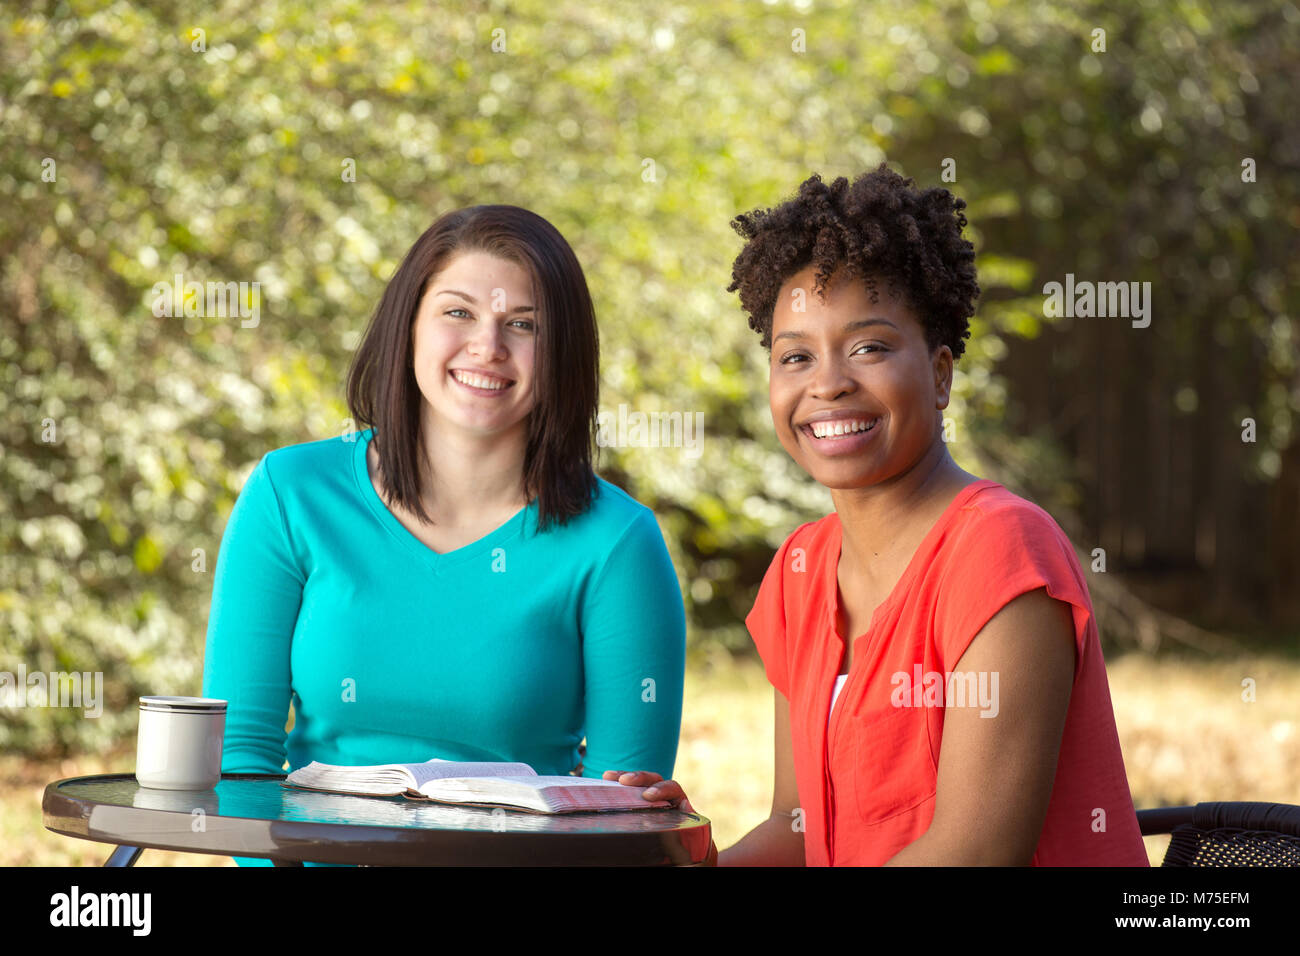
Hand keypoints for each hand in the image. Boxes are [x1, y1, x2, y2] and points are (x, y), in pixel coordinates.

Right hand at [603, 770, 717, 864]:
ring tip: (609, 776)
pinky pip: (630, 796)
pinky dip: (618, 789)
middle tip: (624, 781)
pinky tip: (606, 784)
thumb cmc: (693, 860)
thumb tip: (679, 815)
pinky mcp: (640, 813)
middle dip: (640, 777)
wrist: (688, 864)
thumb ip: (689, 836)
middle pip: (655, 781)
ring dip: (625, 777)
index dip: (661, 789)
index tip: (648, 795)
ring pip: (640, 785)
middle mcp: (668, 803)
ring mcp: (653, 806)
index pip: (673, 789)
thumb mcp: (694, 853)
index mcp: (683, 809)